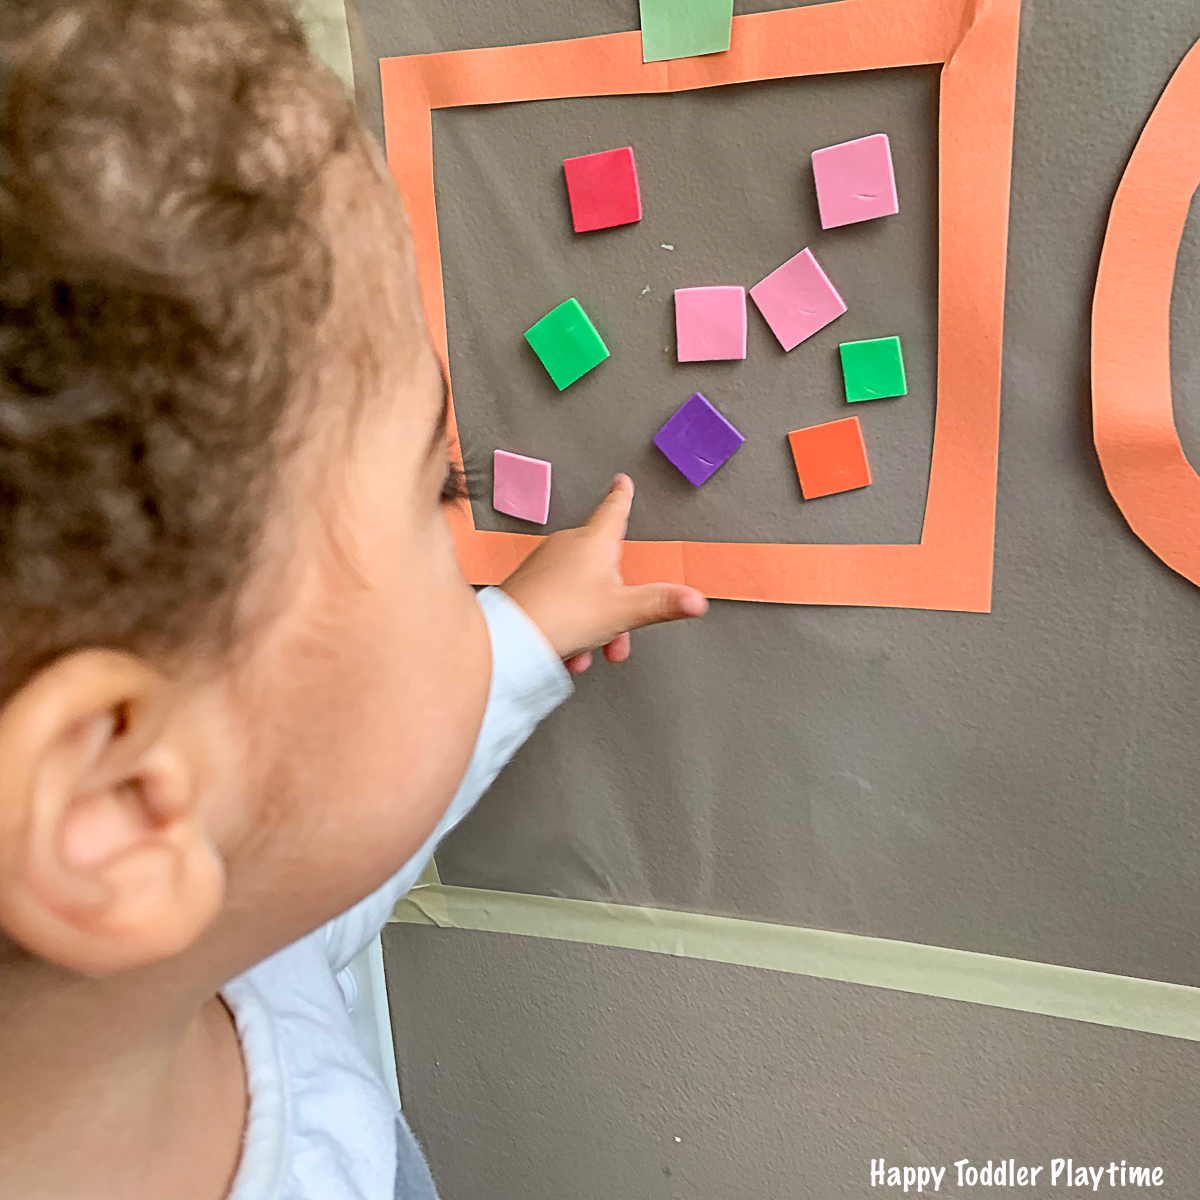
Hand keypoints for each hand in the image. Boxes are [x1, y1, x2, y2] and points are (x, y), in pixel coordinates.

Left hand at [500, 474, 707, 673]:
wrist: (508, 637)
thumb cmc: (560, 615)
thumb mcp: (622, 612)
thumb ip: (661, 604)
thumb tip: (696, 600)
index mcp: (593, 542)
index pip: (614, 510)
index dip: (622, 497)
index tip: (622, 482)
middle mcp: (567, 546)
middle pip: (606, 569)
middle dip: (617, 605)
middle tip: (617, 635)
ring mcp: (545, 564)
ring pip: (583, 592)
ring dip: (594, 624)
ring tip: (588, 651)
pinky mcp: (529, 585)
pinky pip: (560, 602)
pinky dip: (571, 626)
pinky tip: (569, 652)